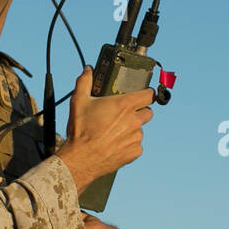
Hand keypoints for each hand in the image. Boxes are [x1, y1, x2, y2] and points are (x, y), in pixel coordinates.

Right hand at [56, 66, 153, 193]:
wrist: (81, 159)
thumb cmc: (81, 130)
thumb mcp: (79, 101)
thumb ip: (85, 82)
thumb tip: (87, 69)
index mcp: (124, 105)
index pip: (149, 95)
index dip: (147, 93)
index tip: (144, 94)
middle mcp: (134, 120)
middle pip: (148, 112)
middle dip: (139, 111)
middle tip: (124, 114)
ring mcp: (136, 137)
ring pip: (140, 129)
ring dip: (132, 129)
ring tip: (114, 132)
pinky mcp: (135, 152)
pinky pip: (137, 145)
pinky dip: (129, 144)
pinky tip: (115, 144)